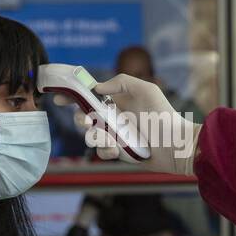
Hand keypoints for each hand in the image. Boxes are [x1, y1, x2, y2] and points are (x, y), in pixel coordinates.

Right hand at [61, 75, 201, 175]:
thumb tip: (97, 88)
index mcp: (117, 101)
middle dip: (80, 120)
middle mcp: (113, 117)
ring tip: (113, 139)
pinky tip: (119, 150)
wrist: (176, 146)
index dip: (73, 95)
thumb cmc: (163, 116)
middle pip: (83, 117)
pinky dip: (107, 151)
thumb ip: (121, 82)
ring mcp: (114, 136)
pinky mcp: (118, 153)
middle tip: (88, 123)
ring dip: (97, 137)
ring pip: (90, 136)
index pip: (90, 96)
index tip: (60, 98)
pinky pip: (101, 152)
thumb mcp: (146, 90)